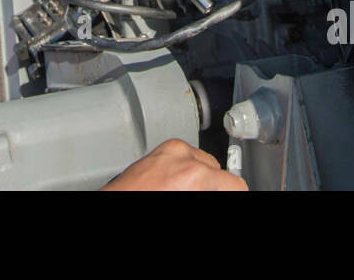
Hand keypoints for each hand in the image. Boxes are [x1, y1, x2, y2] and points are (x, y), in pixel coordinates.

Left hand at [100, 139, 247, 190]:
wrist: (116, 204)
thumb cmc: (145, 201)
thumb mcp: (191, 197)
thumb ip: (214, 191)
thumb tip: (225, 188)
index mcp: (196, 175)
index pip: (236, 184)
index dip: (237, 192)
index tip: (236, 194)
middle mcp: (183, 157)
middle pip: (219, 171)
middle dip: (216, 185)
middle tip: (210, 193)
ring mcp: (169, 150)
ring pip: (203, 162)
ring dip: (202, 177)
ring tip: (188, 190)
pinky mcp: (158, 150)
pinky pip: (184, 157)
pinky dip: (186, 170)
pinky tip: (177, 185)